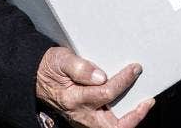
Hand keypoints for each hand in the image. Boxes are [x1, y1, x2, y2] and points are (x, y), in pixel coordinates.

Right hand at [35, 46, 153, 127]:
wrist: (33, 77)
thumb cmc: (48, 67)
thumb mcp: (60, 59)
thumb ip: (80, 67)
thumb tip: (101, 76)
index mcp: (73, 98)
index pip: (106, 93)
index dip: (124, 81)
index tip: (135, 69)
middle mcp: (79, 113)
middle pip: (112, 126)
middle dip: (133, 117)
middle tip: (147, 103)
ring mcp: (82, 119)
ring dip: (128, 121)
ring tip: (142, 106)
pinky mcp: (84, 119)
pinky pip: (105, 125)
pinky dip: (120, 120)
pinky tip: (129, 107)